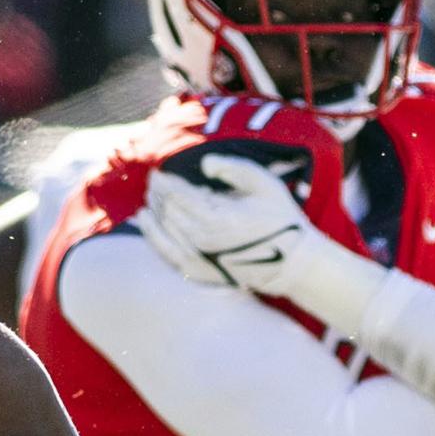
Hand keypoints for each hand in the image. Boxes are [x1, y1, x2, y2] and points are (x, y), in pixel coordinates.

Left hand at [137, 154, 317, 292]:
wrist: (291, 262)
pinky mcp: (198, 271)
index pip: (177, 194)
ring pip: (162, 228)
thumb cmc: (280, 218)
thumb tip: (204, 164)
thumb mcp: (264, 183)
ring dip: (152, 209)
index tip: (157, 171)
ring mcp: (198, 258)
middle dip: (156, 193)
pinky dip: (151, 234)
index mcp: (218, 216)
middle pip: (166, 210)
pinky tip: (143, 220)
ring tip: (148, 196)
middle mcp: (202, 239)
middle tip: (152, 180)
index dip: (164, 181)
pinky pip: (164, 251)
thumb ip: (233, 168)